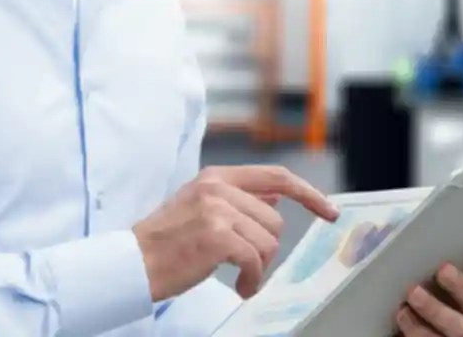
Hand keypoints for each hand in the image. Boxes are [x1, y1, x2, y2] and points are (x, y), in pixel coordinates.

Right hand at [132, 165, 339, 301]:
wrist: (132, 262)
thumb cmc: (167, 241)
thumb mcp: (201, 206)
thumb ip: (239, 198)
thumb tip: (276, 197)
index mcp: (218, 176)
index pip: (277, 177)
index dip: (309, 193)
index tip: (330, 210)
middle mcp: (218, 187)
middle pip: (275, 220)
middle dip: (266, 249)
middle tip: (244, 264)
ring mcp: (217, 210)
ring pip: (268, 242)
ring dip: (258, 267)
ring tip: (237, 276)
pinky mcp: (216, 236)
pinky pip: (254, 261)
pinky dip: (251, 280)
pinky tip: (238, 286)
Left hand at [394, 237, 462, 336]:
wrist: (399, 327)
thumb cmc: (410, 296)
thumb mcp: (415, 275)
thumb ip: (412, 258)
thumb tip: (382, 228)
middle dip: (461, 285)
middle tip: (442, 269)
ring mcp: (456, 335)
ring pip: (456, 326)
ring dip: (434, 309)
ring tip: (412, 293)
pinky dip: (417, 329)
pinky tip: (402, 316)